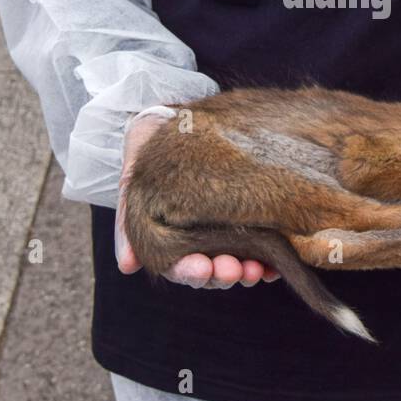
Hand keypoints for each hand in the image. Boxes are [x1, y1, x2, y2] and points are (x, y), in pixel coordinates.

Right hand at [115, 111, 279, 287]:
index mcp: (172, 243)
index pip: (182, 268)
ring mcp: (226, 235)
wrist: (171, 126)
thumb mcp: (133, 186)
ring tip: (256, 268)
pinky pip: (261, 248)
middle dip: (223, 274)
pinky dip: (267, 260)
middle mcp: (201, 243)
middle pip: (213, 272)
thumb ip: (128, 223)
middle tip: (234, 270)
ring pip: (238, 264)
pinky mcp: (248, 221)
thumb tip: (127, 266)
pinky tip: (273, 263)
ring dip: (247, 271)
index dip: (192, 272)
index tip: (203, 268)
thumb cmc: (149, 160)